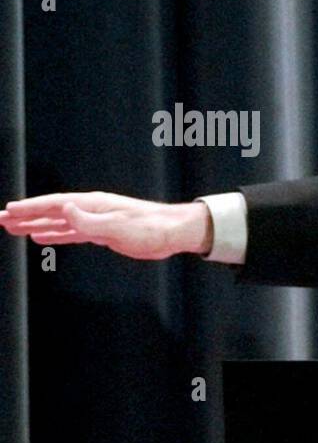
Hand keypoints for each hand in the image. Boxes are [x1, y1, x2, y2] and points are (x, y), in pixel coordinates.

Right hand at [0, 192, 212, 259]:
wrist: (174, 232)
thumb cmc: (150, 228)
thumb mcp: (119, 227)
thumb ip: (90, 221)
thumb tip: (65, 209)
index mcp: (92, 204)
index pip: (54, 204)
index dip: (30, 208)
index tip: (8, 212)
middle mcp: (90, 209)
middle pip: (50, 211)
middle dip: (25, 216)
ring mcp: (96, 220)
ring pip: (58, 222)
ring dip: (35, 225)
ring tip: (12, 229)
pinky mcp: (103, 233)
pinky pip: (71, 233)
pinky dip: (54, 234)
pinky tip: (41, 238)